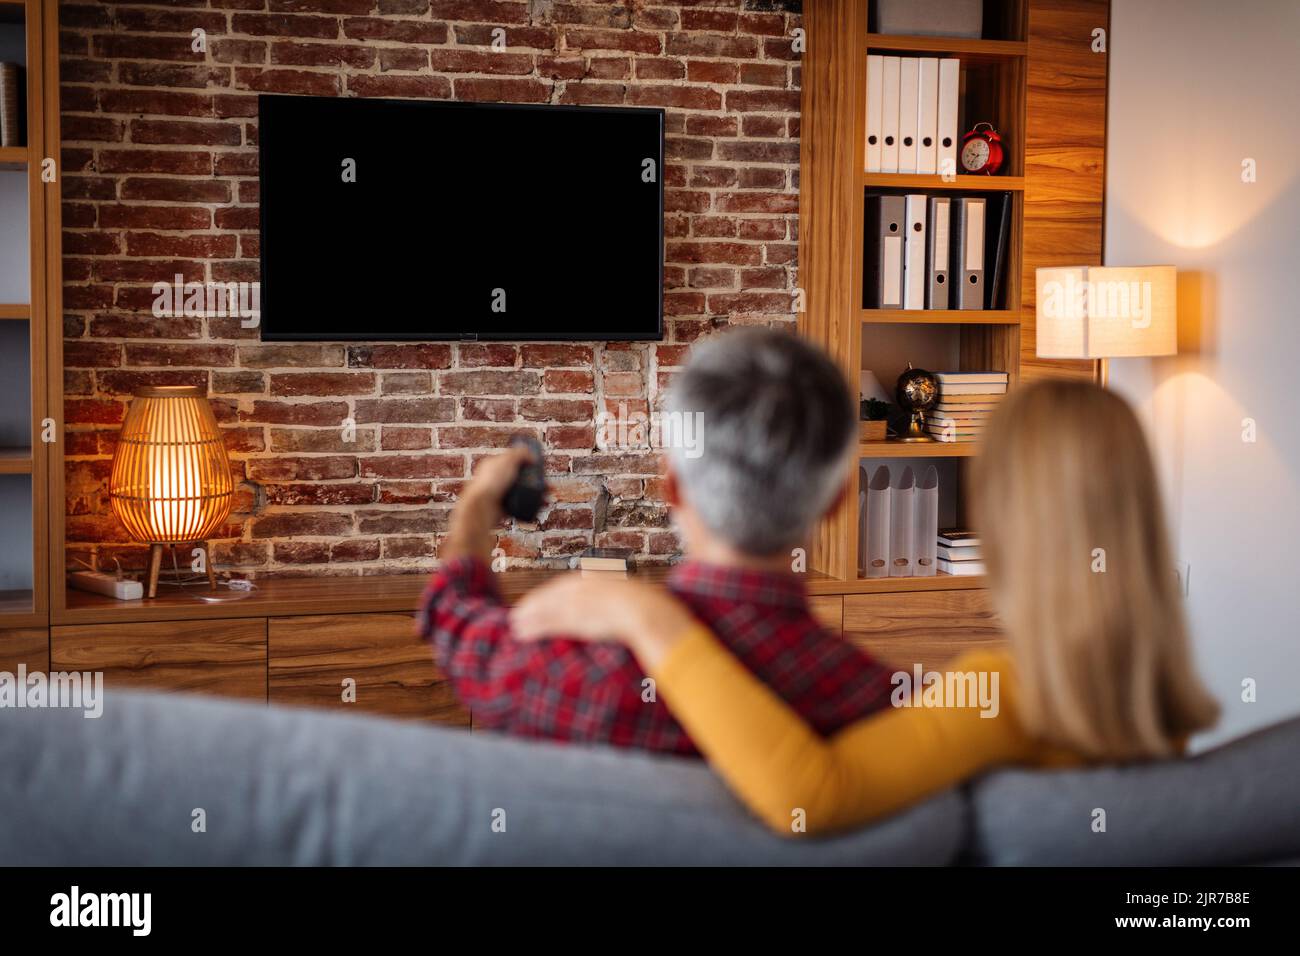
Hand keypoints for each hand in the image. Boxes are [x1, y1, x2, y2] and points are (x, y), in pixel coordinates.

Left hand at [441, 444, 536, 562]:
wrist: (481, 507)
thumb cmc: (491, 482)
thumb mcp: (508, 460)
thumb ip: (521, 453)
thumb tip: (532, 455)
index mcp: (491, 465)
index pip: (510, 460)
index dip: (524, 461)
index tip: (537, 464)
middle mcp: (494, 479)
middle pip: (518, 477)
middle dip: (535, 479)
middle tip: (547, 482)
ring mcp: (498, 494)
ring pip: (521, 492)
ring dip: (536, 493)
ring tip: (548, 495)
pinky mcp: (502, 509)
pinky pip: (520, 505)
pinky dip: (531, 505)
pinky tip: (541, 505)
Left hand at [511, 576, 698, 669]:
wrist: (655, 615)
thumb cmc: (653, 612)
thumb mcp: (636, 600)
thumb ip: (621, 604)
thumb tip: (618, 614)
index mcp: (601, 580)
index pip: (569, 585)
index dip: (551, 595)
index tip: (538, 603)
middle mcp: (588, 587)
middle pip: (555, 594)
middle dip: (535, 603)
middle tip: (517, 614)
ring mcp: (584, 602)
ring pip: (550, 608)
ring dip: (531, 616)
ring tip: (515, 626)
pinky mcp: (580, 619)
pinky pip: (553, 622)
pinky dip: (536, 627)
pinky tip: (523, 633)